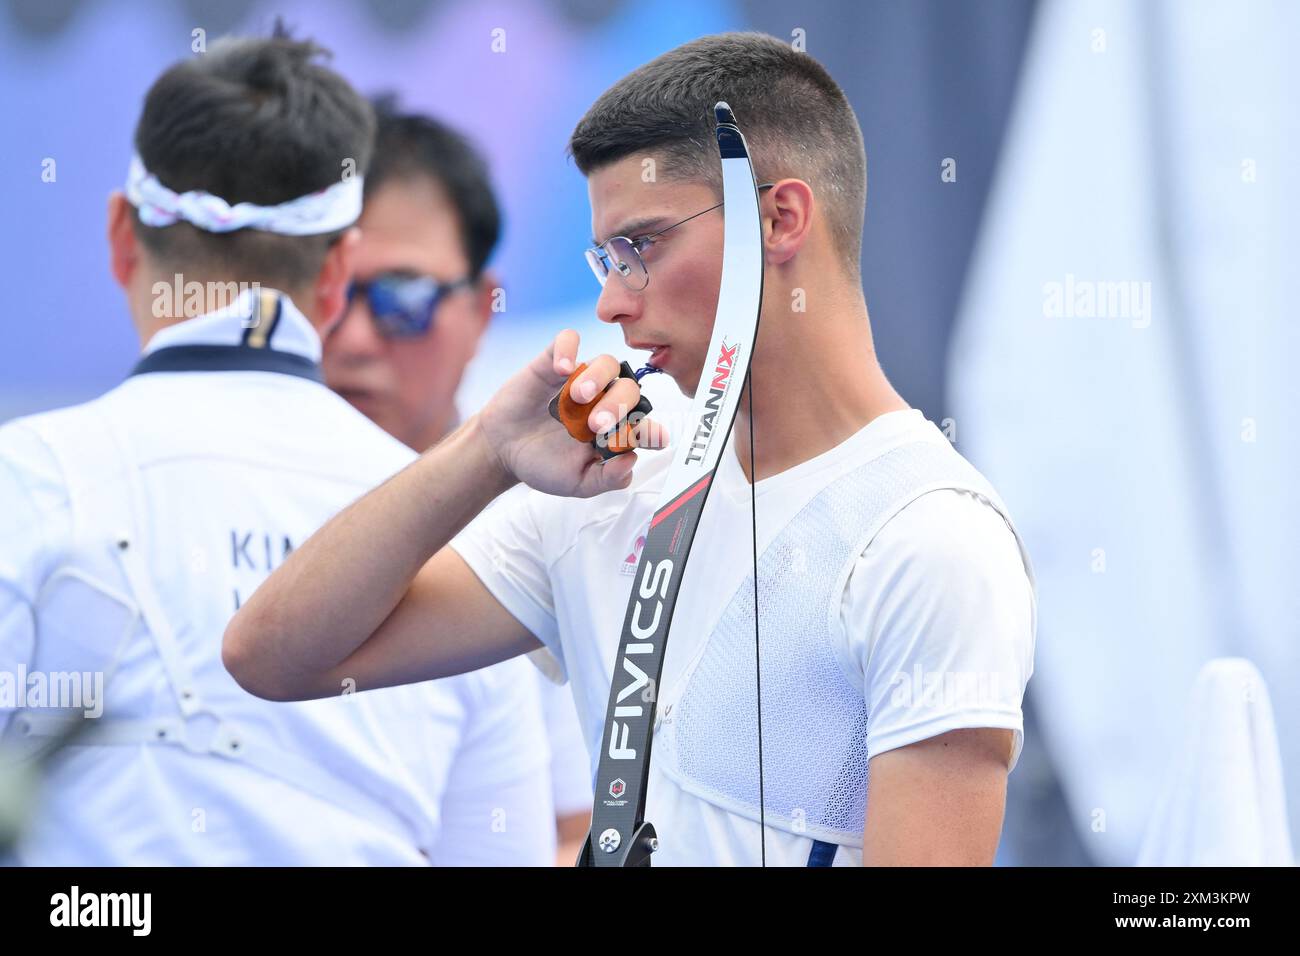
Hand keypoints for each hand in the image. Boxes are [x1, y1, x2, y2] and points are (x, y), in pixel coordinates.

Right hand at [476, 328, 669, 496]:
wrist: (503, 450)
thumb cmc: (543, 464)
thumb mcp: (577, 483)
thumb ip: (607, 479)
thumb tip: (632, 461)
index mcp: (614, 430)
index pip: (642, 423)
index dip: (650, 430)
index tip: (650, 438)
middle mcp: (603, 401)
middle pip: (629, 389)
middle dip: (618, 405)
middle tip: (596, 424)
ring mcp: (580, 380)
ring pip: (607, 362)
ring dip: (599, 377)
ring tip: (578, 397)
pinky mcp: (553, 364)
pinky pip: (568, 340)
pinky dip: (568, 349)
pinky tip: (560, 370)